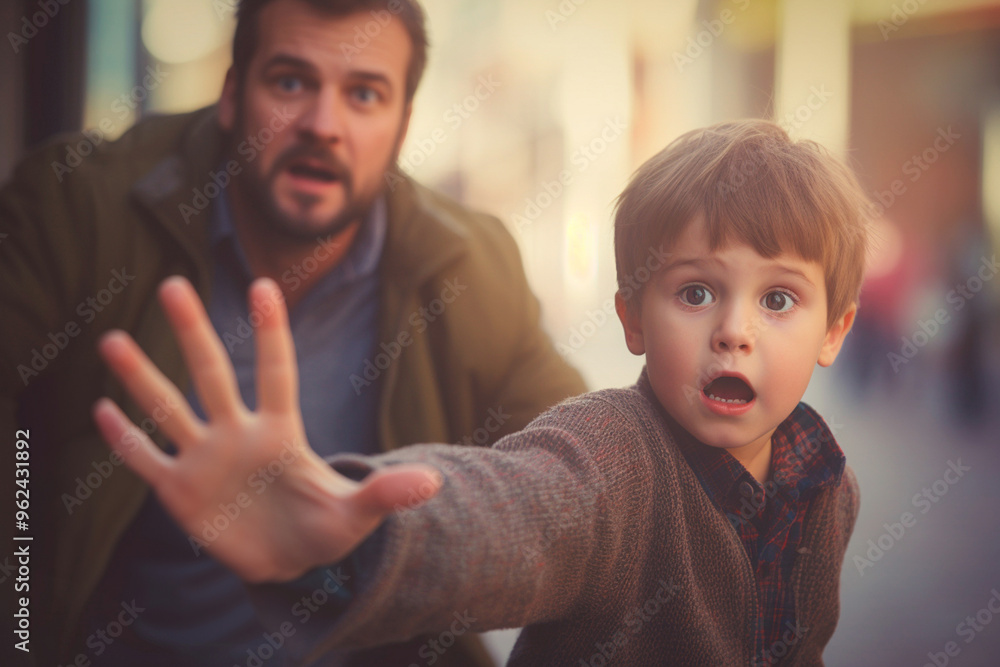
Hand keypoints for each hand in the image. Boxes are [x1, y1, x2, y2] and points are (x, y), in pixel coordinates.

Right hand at [93, 276, 441, 581]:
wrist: (288, 561)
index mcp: (280, 432)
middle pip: (211, 376)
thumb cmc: (324, 528)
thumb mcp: (357, 515)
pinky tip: (100, 409)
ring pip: (168, 410)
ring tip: (112, 339)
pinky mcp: (180, 491)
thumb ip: (386, 494)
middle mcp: (237, 435)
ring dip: (141, 378)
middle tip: (173, 285)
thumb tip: (435, 482)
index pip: (276, 372)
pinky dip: (124, 440)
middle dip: (194, 333)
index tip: (264, 286)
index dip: (270, 333)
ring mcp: (205, 460)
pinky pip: (146, 460)